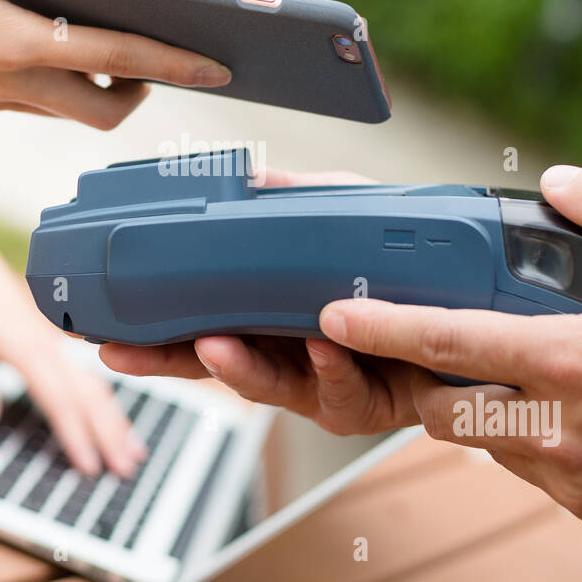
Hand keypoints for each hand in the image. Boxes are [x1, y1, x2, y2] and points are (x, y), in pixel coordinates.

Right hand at [0, 0, 229, 171]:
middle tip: (169, 56)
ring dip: (108, 85)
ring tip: (125, 43)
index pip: (117, 59)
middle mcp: (15, 85)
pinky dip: (69, 80)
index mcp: (17, 47)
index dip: (174, 62)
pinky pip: (42, 100)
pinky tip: (62, 41)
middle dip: (146, 89)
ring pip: (74, 109)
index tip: (219, 66)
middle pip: (105, 109)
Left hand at [0, 228, 146, 477]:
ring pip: (97, 388)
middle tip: (127, 468)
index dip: (76, 434)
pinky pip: (91, 379)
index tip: (90, 466)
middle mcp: (53, 349)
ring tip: (135, 453)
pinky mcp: (61, 349)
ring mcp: (60, 349)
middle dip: (110, 434)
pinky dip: (107, 405)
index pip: (60, 398)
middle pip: (90, 396)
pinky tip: (117, 423)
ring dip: (116, 422)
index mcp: (30, 348)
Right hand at [99, 165, 427, 435]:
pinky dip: (329, 367)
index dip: (151, 331)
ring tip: (214, 346)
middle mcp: (286, 351)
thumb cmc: (407, 265)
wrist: (477, 300)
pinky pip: (340, 391)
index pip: (197, 322)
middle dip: (164, 361)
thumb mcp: (351, 214)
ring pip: (266, 386)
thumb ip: (301, 199)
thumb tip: (252, 179)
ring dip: (238, 367)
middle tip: (124, 351)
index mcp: (268, 311)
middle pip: (211, 363)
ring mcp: (320, 381)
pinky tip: (322, 341)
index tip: (104, 330)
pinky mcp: (363, 403)